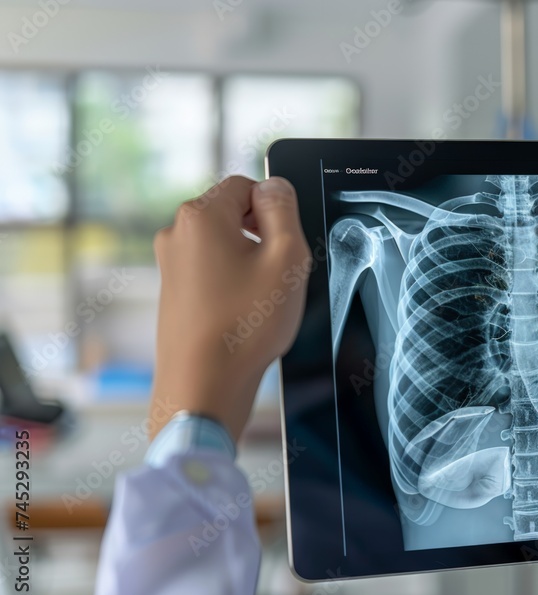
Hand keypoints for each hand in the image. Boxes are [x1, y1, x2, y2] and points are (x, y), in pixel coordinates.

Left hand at [149, 176, 310, 442]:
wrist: (202, 386)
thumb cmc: (245, 326)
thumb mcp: (287, 258)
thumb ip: (284, 210)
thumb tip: (275, 186)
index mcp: (201, 216)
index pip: (247, 185)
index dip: (274, 211)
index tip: (286, 245)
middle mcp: (176, 234)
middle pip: (232, 214)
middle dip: (260, 237)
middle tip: (278, 275)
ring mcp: (170, 265)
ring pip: (223, 246)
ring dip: (247, 264)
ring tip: (261, 301)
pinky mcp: (172, 293)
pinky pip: (211, 273)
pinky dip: (231, 287)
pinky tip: (243, 317)